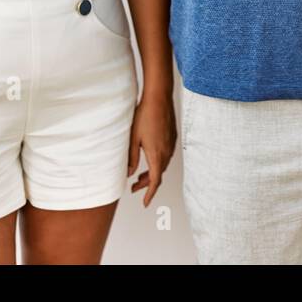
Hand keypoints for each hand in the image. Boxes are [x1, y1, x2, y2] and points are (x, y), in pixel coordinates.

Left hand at [127, 88, 176, 205]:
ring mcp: (171, 145)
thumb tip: (129, 173)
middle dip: (147, 184)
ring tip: (140, 176)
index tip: (145, 203)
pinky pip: (165, 156)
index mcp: (156, 155)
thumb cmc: (145, 115)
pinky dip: (157, 163)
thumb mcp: (133, 139)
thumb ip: (131, 159)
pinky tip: (149, 159)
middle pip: (158, 175)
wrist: (159, 98)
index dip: (149, 194)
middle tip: (134, 188)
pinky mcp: (171, 138)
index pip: (154, 182)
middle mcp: (166, 153)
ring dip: (152, 173)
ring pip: (162, 166)